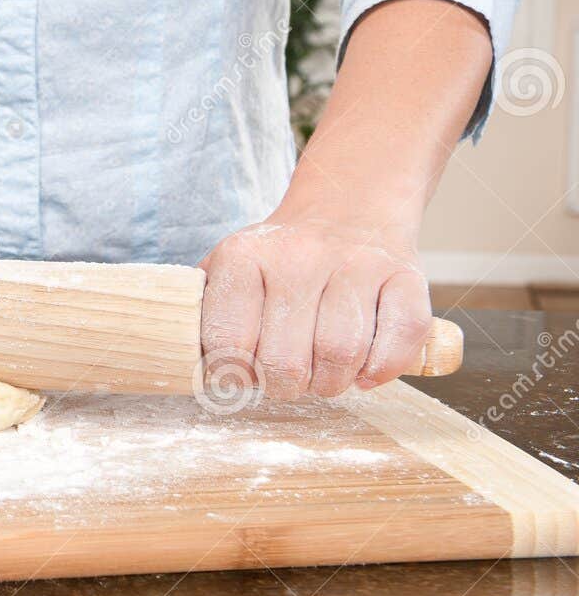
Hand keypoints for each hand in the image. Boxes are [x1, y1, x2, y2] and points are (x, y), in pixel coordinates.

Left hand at [198, 209, 430, 398]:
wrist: (347, 208)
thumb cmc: (278, 260)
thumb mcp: (227, 271)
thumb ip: (204, 316)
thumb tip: (189, 367)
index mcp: (243, 257)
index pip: (228, 343)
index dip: (234, 376)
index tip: (242, 375)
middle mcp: (299, 256)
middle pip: (287, 362)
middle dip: (284, 387)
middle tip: (286, 378)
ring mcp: (356, 263)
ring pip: (342, 355)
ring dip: (332, 383)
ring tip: (322, 372)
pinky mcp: (407, 274)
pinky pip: (399, 341)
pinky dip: (381, 369)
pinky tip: (363, 368)